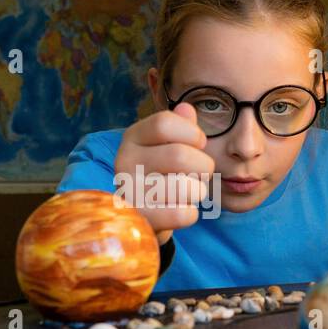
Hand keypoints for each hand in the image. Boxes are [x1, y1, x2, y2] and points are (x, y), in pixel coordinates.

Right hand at [114, 103, 214, 242]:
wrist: (141, 215)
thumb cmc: (161, 174)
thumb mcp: (168, 145)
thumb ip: (180, 127)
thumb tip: (186, 109)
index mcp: (133, 137)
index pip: (164, 123)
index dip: (192, 133)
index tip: (198, 143)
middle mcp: (125, 161)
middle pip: (180, 156)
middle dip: (203, 166)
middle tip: (198, 174)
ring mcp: (129, 191)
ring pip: (185, 187)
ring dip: (197, 192)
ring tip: (188, 193)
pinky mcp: (139, 219)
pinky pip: (182, 215)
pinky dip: (190, 214)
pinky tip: (181, 211)